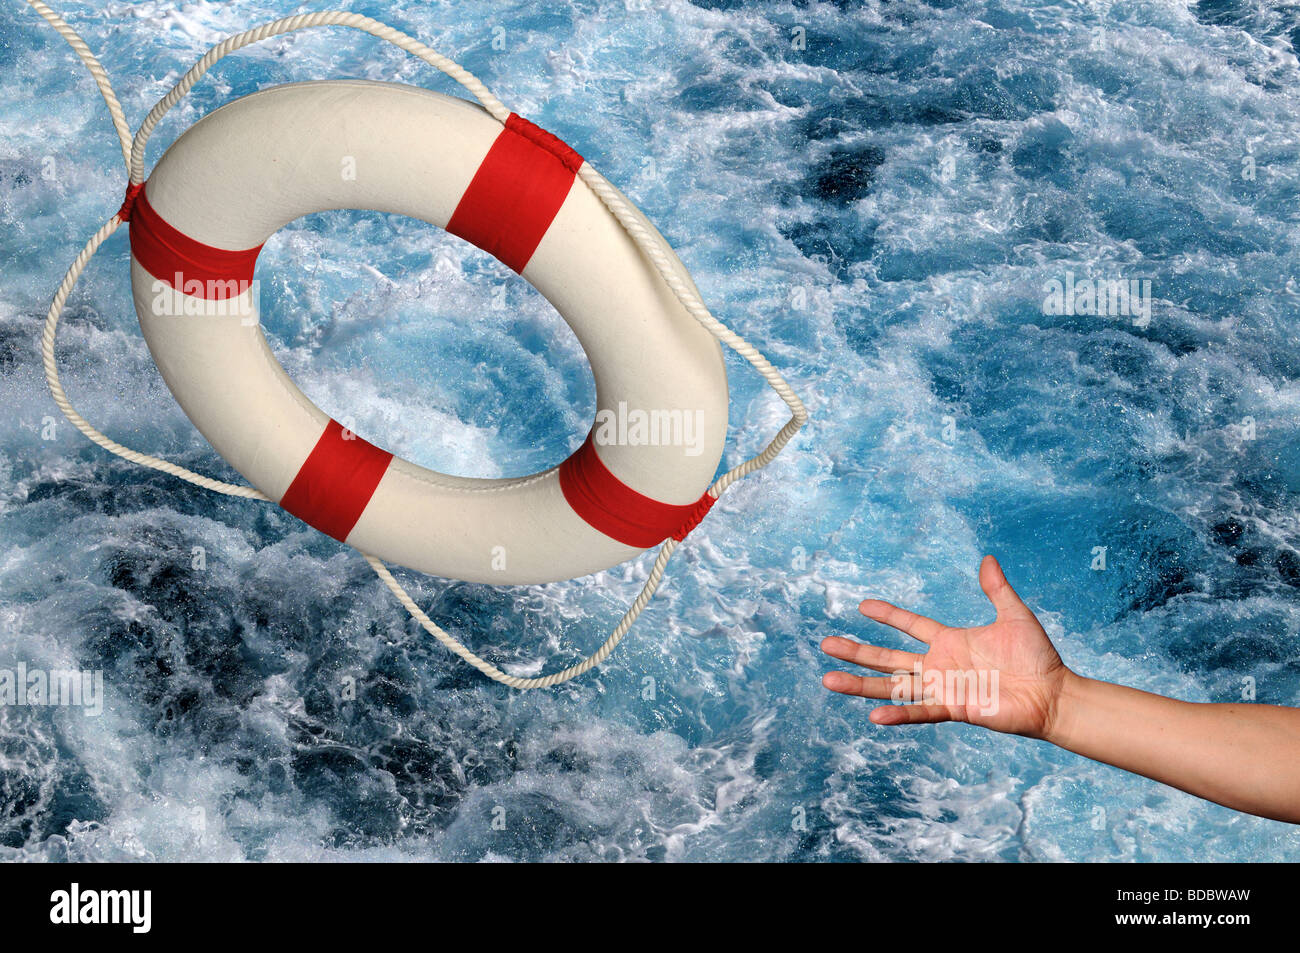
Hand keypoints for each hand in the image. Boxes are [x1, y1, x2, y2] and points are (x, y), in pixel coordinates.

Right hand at [821, 556, 1071, 737]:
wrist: (1053, 694)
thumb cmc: (1038, 657)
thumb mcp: (1014, 615)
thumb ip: (996, 589)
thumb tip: (987, 559)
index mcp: (950, 641)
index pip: (909, 625)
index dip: (888, 615)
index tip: (861, 605)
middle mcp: (939, 666)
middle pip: (888, 657)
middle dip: (856, 651)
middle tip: (825, 643)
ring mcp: (943, 688)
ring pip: (893, 685)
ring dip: (860, 684)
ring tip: (828, 680)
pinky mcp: (954, 708)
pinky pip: (920, 711)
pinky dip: (898, 714)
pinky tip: (873, 715)